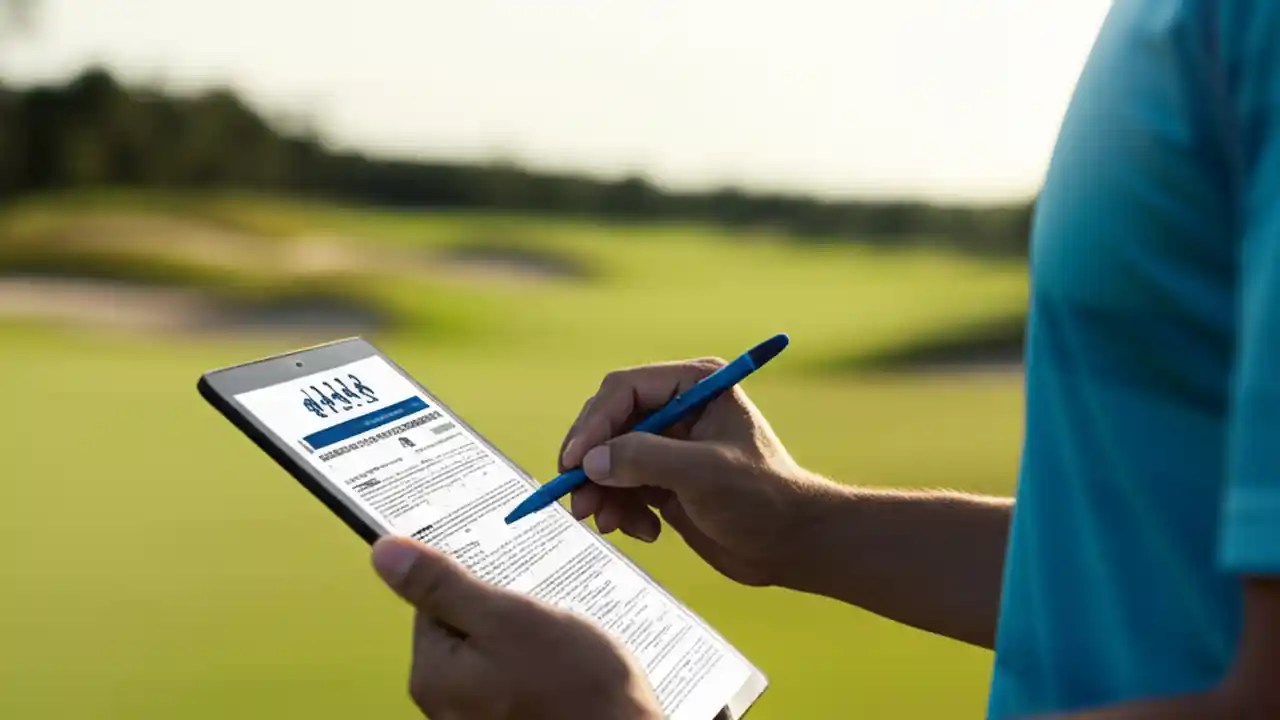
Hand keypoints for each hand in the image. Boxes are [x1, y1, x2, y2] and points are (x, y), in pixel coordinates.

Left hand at [371, 537, 661, 719]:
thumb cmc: (573, 684)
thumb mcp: (505, 617)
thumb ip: (444, 585)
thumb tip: (385, 551)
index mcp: (433, 675)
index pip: (433, 605)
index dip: (476, 588)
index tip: (510, 588)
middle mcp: (444, 706)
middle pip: (461, 632)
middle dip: (502, 616)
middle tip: (540, 617)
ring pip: (492, 655)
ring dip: (523, 641)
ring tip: (557, 643)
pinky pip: (512, 681)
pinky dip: (535, 669)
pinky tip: (562, 668)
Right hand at [560, 358, 838, 586]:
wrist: (792, 544)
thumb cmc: (763, 499)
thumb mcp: (703, 474)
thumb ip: (645, 460)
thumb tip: (589, 462)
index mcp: (695, 384)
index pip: (625, 390)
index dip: (594, 424)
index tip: (574, 463)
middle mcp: (678, 407)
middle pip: (609, 424)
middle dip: (591, 465)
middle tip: (577, 502)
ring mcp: (669, 445)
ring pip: (609, 460)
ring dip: (602, 494)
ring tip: (608, 524)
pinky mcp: (664, 479)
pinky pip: (622, 488)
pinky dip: (621, 511)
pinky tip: (645, 532)